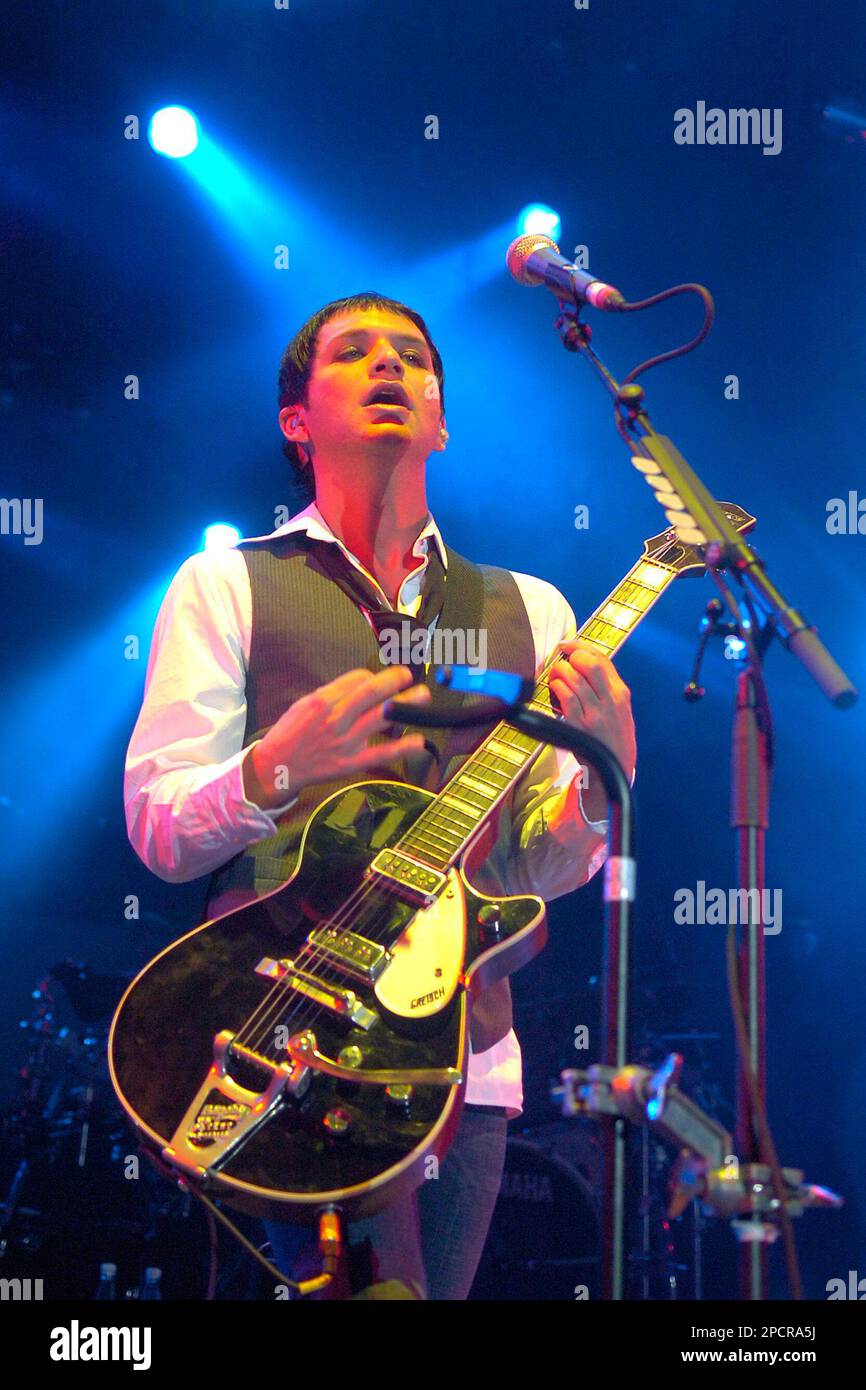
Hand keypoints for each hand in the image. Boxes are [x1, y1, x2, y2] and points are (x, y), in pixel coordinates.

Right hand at [243, 665, 430, 809]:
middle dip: (393, 680)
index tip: (383, 680)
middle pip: (370, 693)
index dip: (374, 676)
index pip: (357, 679)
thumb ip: (333, 694)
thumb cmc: (292, 733)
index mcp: (323, 700)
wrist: (277, 766)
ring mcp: (345, 742)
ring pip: (380, 718)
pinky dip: (401, 748)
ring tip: (422, 696)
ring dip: (405, 704)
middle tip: (407, 674)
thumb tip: (362, 683)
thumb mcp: (305, 704)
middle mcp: (335, 719)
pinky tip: (418, 741)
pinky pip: (380, 754)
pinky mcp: (351, 763)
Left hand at [548, 638, 635, 819]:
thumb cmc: (613, 737)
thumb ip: (606, 687)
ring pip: (573, 678)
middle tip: (561, 661)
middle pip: (589, 663)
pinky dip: (556, 689)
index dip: (581, 646)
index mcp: (621, 694)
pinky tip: (555, 692)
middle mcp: (611, 701)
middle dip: (571, 656)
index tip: (567, 645)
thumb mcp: (620, 710)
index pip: (602, 659)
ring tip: (556, 678)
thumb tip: (582, 659)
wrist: (613, 770)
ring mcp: (594, 714)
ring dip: (559, 672)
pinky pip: (564, 697)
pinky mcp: (579, 726)